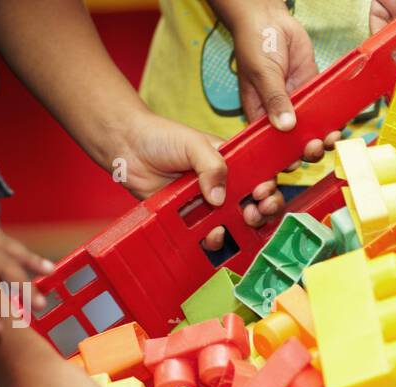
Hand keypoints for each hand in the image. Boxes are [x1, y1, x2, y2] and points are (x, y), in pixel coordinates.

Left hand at [105, 108, 285, 248]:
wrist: (128, 149)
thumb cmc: (161, 137)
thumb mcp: (193, 144)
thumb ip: (212, 166)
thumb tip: (219, 199)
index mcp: (232, 162)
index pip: (260, 177)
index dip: (267, 187)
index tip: (261, 192)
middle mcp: (225, 184)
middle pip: (256, 203)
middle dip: (264, 210)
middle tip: (255, 211)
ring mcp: (209, 204)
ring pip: (236, 223)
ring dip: (243, 228)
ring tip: (239, 222)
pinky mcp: (192, 220)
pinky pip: (210, 236)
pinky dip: (215, 240)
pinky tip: (213, 235)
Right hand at [229, 1, 341, 164]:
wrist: (270, 18)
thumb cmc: (255, 44)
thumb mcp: (262, 73)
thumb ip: (274, 99)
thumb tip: (285, 126)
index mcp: (259, 116)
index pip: (269, 147)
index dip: (278, 161)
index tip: (290, 167)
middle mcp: (278, 116)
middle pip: (293, 145)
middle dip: (305, 152)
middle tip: (314, 147)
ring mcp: (297, 106)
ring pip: (312, 132)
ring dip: (322, 141)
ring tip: (331, 139)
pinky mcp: (313, 93)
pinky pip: (324, 113)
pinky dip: (333, 122)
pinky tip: (341, 127)